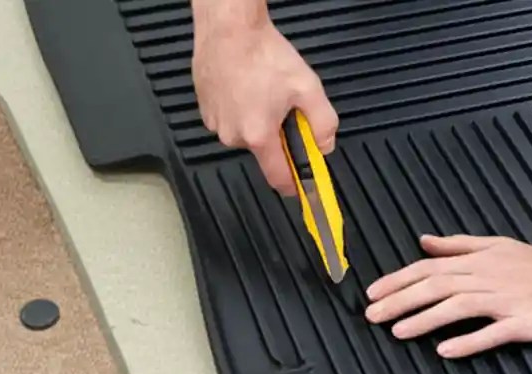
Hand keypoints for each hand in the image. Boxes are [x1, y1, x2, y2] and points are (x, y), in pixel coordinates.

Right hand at [192, 18, 337, 195]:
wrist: (229, 29)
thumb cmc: (263, 54)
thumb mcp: (308, 87)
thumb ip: (323, 123)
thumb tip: (325, 145)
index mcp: (259, 136)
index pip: (278, 178)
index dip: (294, 185)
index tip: (303, 186)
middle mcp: (233, 137)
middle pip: (263, 151)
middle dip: (276, 137)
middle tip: (283, 107)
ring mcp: (216, 125)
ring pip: (245, 134)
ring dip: (256, 121)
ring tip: (260, 90)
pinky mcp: (205, 112)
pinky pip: (229, 120)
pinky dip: (240, 109)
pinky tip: (244, 87)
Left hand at [364, 234, 531, 357]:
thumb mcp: (494, 245)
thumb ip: (457, 245)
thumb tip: (423, 241)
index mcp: (476, 262)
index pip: (428, 268)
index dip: (398, 280)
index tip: (372, 293)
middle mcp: (485, 278)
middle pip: (436, 287)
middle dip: (401, 300)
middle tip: (373, 315)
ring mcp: (504, 301)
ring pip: (458, 307)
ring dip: (426, 319)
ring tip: (398, 331)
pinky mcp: (522, 322)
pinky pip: (492, 333)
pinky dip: (468, 341)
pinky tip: (446, 350)